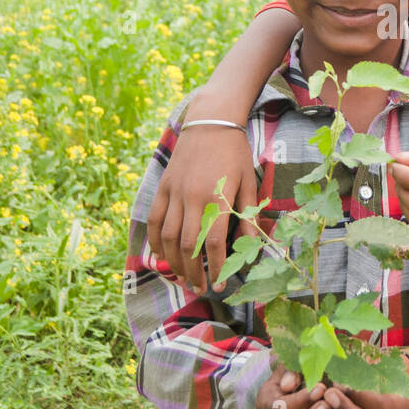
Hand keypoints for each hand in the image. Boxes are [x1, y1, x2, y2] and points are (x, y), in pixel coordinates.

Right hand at [146, 109, 259, 293]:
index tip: (220, 284)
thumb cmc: (234, 152)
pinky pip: (154, 219)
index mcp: (217, 197)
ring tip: (182, 276)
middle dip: (194, 271)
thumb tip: (255, 244)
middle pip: (188, 244)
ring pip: (168, 236)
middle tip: (200, 287)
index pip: (214, 242)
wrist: (210, 121)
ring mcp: (174, 192)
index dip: (216, 267)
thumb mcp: (248, 181)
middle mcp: (192, 197)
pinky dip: (155, 240)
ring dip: (173, 261)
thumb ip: (248, 214)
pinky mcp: (163, 187)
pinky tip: (162, 255)